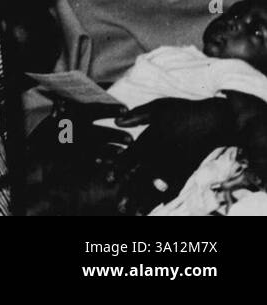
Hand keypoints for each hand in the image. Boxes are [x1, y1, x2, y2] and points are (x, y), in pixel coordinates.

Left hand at [112, 97, 236, 214]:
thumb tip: (116, 121)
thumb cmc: (183, 111)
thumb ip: (137, 115)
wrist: (214, 120)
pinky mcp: (188, 170)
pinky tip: (161, 206)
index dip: (118, 168)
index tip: (108, 178)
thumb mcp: (158, 107)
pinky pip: (177, 187)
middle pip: (143, 177)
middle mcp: (163, 155)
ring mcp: (176, 165)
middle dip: (130, 192)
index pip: (131, 157)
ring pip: (159, 187)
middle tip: (120, 206)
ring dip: (147, 200)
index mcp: (152, 139)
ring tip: (137, 213)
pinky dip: (167, 197)